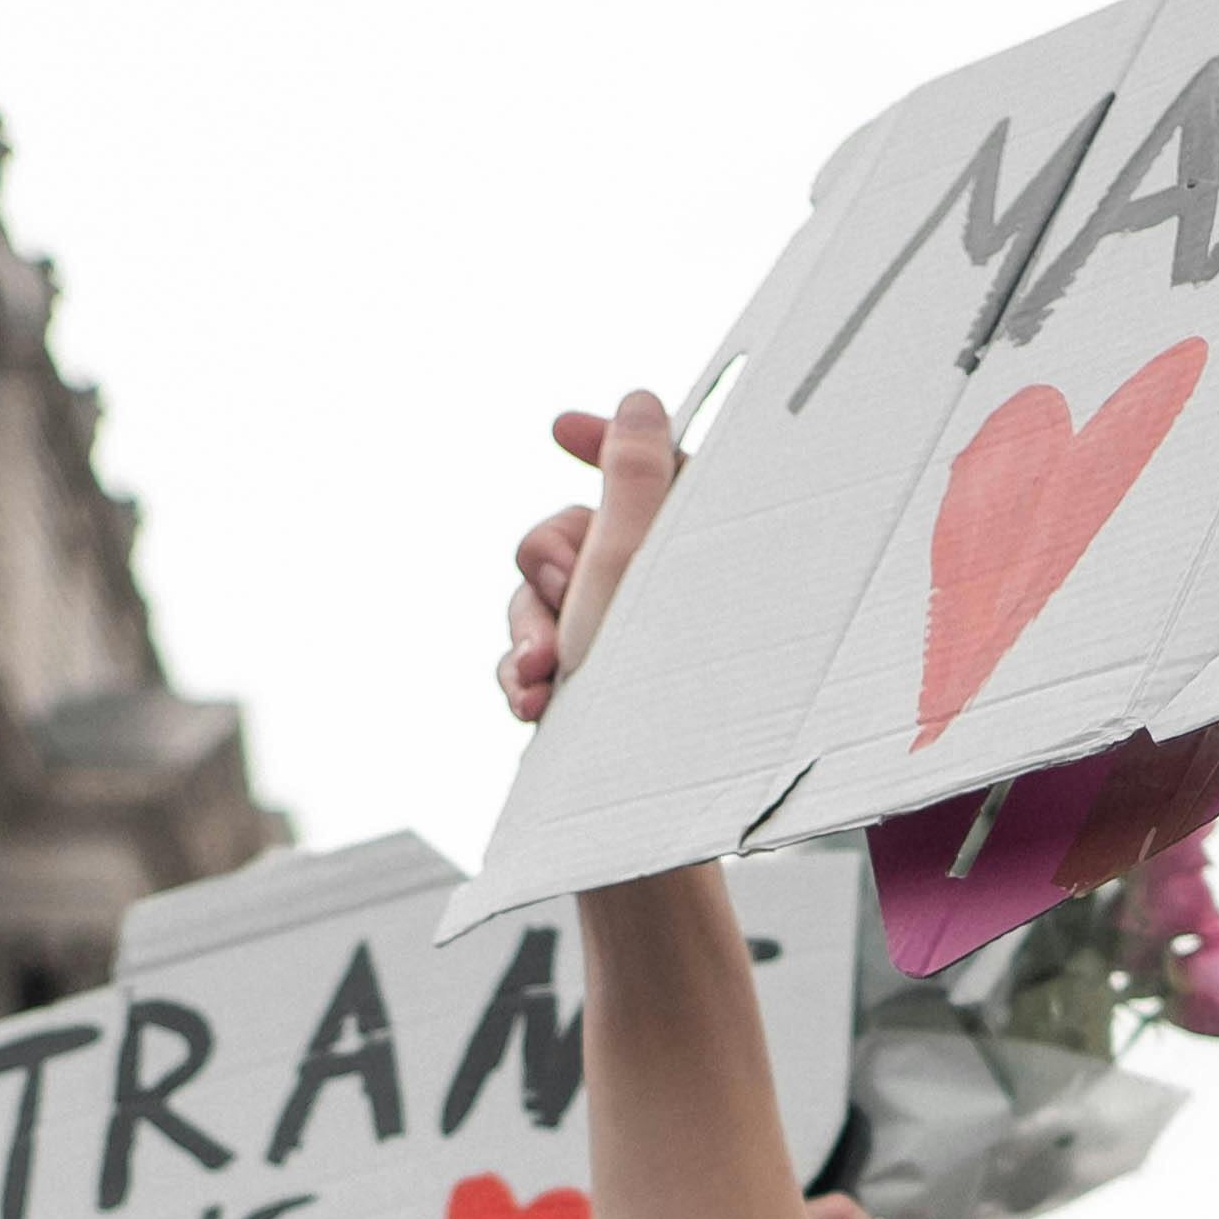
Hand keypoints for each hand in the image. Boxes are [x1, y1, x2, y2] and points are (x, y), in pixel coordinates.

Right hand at [501, 390, 680, 720]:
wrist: (616, 817)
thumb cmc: (640, 690)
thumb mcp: (632, 562)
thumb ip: (633, 473)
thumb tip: (641, 401)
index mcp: (697, 561)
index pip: (658, 474)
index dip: (607, 444)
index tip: (558, 430)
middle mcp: (665, 600)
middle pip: (577, 530)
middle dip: (548, 563)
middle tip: (564, 600)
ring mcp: (623, 646)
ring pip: (543, 592)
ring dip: (527, 627)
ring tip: (539, 674)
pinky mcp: (590, 689)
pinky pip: (533, 647)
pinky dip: (521, 670)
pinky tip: (527, 700)